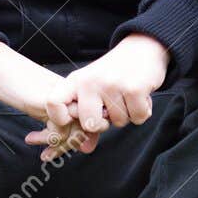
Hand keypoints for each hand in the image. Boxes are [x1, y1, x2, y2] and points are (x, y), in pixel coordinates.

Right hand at [0, 43, 98, 162]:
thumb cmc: (21, 88)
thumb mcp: (47, 108)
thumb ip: (64, 123)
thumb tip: (84, 146)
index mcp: (76, 93)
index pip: (91, 120)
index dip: (81, 139)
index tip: (61, 150)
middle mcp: (74, 94)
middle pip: (86, 127)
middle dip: (68, 146)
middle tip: (49, 155)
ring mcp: (64, 96)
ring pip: (74, 130)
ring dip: (56, 146)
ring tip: (38, 148)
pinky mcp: (50, 100)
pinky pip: (60, 127)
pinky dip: (46, 139)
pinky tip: (30, 138)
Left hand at [23, 34, 168, 161]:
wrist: (143, 48)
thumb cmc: (115, 73)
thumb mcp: (94, 88)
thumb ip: (86, 116)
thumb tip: (84, 149)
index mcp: (76, 80)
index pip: (53, 103)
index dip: (60, 119)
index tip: (73, 120)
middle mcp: (91, 82)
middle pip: (90, 123)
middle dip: (104, 123)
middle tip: (111, 110)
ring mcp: (112, 85)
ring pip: (119, 122)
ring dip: (127, 115)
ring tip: (127, 96)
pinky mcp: (134, 89)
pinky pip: (138, 118)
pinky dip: (143, 112)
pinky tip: (141, 97)